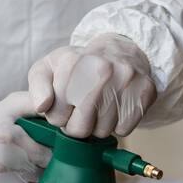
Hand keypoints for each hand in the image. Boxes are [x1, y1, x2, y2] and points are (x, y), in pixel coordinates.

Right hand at [0, 90, 51, 182]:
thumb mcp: (5, 108)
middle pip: (42, 178)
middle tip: (26, 165)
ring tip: (15, 176)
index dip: (50, 156)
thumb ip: (34, 102)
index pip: (49, 156)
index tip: (43, 154)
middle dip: (40, 172)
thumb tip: (57, 108)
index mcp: (4, 138)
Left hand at [28, 34, 156, 138]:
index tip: (65, 105)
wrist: (118, 50)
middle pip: (81, 128)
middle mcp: (101, 69)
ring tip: (99, 106)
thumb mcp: (48, 69)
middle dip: (77, 126)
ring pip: (104, 131)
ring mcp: (126, 80)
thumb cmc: (78, 65)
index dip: (58, 117)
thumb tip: (42, 106)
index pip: (57, 116)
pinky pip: (125, 129)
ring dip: (98, 125)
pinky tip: (115, 106)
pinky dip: (118, 124)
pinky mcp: (145, 91)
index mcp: (73, 62)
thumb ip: (37, 87)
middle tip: (81, 111)